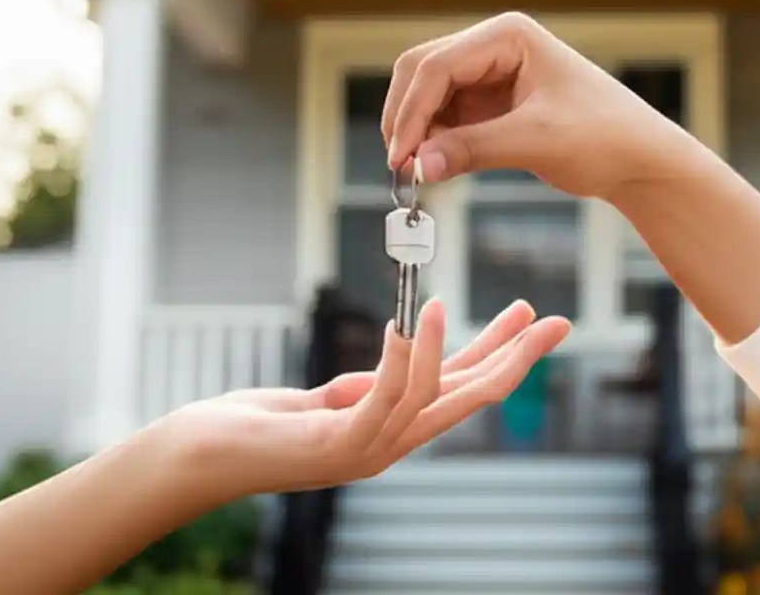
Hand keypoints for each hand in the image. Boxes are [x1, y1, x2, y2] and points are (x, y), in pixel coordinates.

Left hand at [156, 299, 568, 500]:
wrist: (204, 458)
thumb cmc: (254, 426)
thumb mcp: (323, 398)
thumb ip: (364, 385)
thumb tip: (400, 355)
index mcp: (394, 428)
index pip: (464, 386)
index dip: (505, 354)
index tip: (535, 320)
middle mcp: (393, 443)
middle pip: (471, 397)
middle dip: (516, 359)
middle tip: (556, 321)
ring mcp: (368, 448)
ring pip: (433, 397)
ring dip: (451, 347)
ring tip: (446, 301)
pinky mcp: (338, 442)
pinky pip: (386, 394)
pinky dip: (407, 356)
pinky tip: (414, 318)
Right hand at [382, 12, 700, 198]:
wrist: (638, 160)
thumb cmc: (605, 136)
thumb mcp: (535, 140)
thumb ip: (472, 149)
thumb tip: (418, 166)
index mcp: (507, 35)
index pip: (437, 65)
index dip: (412, 111)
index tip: (401, 156)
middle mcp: (493, 47)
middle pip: (421, 73)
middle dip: (407, 118)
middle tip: (401, 166)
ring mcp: (489, 76)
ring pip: (428, 97)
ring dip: (418, 133)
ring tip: (419, 174)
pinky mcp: (490, 106)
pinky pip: (445, 119)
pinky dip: (434, 143)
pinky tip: (435, 168)